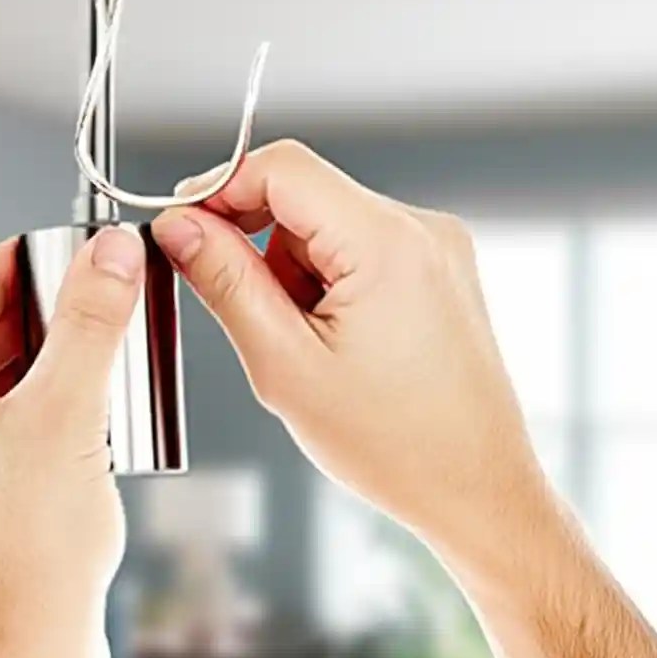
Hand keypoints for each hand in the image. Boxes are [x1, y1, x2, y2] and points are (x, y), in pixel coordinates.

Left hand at [0, 228, 146, 657]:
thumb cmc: (31, 562)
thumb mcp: (67, 416)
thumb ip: (89, 323)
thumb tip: (108, 257)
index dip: (3, 270)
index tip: (48, 248)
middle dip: (23, 323)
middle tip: (78, 296)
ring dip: (24, 371)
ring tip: (81, 353)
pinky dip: (16, 417)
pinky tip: (65, 414)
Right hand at [151, 139, 538, 547]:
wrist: (477, 491)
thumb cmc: (396, 445)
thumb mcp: (284, 364)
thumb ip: (224, 281)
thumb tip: (179, 226)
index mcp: (386, 244)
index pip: (282, 166)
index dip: (219, 189)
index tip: (183, 229)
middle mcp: (421, 230)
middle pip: (303, 194)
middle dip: (255, 242)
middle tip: (237, 306)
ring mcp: (436, 248)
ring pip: (326, 225)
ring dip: (292, 272)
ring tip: (305, 347)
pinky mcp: (438, 271)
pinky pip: (358, 249)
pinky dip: (326, 283)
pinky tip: (333, 342)